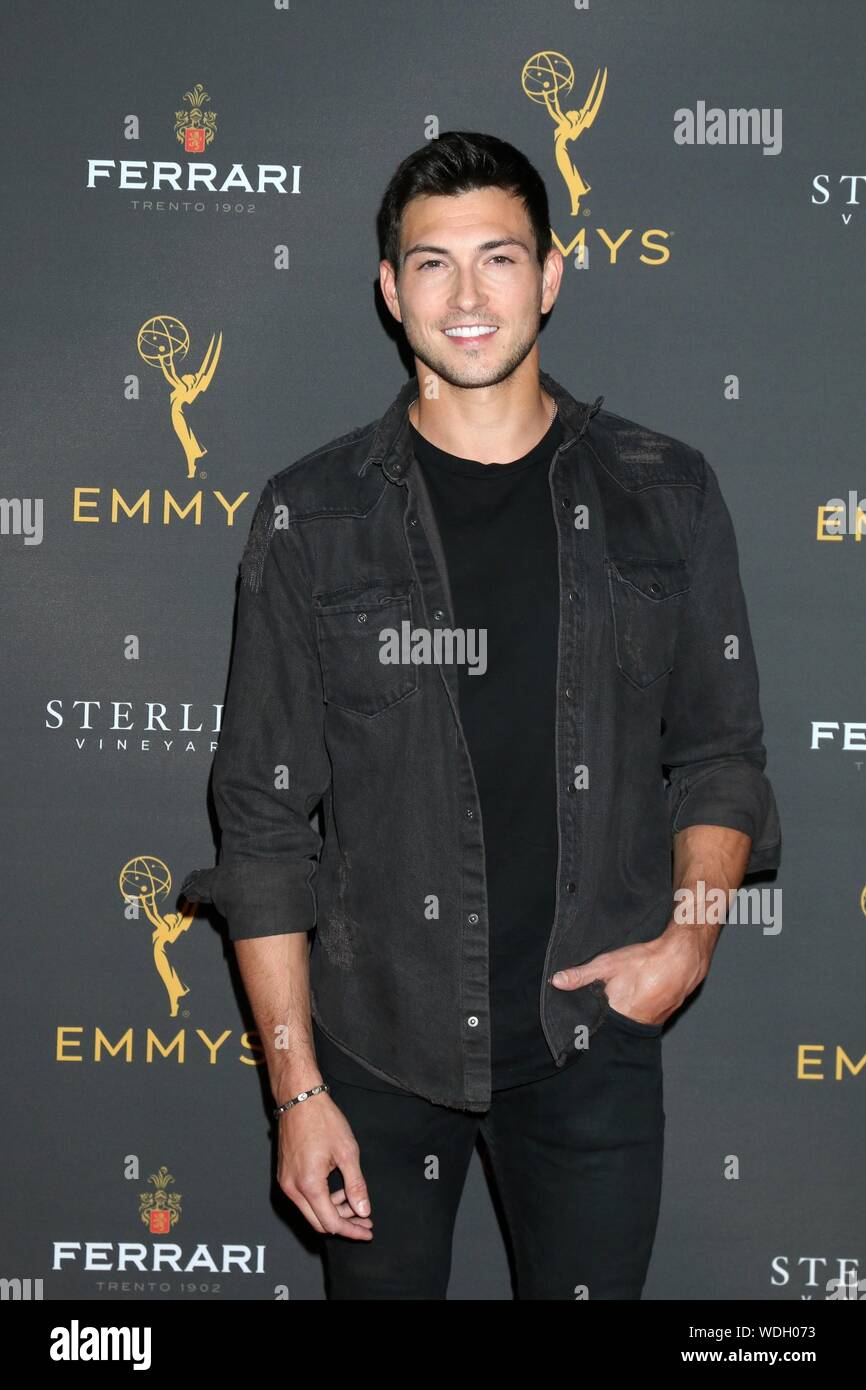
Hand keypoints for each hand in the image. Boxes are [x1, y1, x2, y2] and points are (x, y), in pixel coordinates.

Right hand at [277, 1092, 373, 1240]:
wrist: (298, 1099)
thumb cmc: (322, 1120)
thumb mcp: (347, 1152)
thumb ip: (356, 1185)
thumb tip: (363, 1210)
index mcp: (309, 1185)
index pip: (331, 1223)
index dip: (352, 1230)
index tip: (367, 1231)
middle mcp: (292, 1188)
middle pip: (318, 1222)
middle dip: (343, 1223)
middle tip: (364, 1218)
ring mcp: (285, 1182)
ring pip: (310, 1211)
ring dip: (333, 1211)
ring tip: (353, 1199)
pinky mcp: (284, 1175)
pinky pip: (303, 1198)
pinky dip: (321, 1200)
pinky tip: (337, 1190)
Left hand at [549, 925, 708, 1026]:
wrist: (683, 958)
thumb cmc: (645, 961)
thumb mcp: (608, 964)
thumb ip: (582, 975)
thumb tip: (556, 982)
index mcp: (619, 1017)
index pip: (597, 1029)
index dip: (587, 1025)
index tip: (578, 1022)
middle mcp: (636, 1026)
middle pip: (613, 1028)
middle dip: (605, 1021)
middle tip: (600, 1006)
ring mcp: (652, 1023)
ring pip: (629, 1025)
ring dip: (622, 1017)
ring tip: (618, 1002)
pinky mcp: (663, 1017)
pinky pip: (644, 1019)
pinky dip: (637, 1012)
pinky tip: (635, 1000)